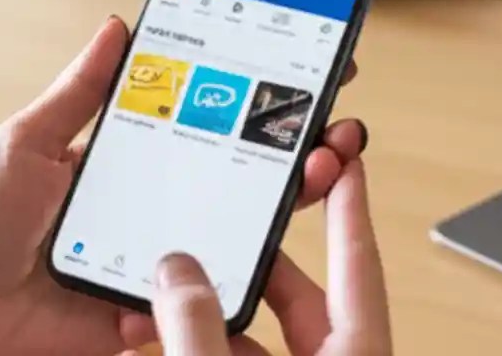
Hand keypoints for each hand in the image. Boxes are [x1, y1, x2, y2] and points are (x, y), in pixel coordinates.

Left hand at [0, 17, 368, 355]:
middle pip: (235, 179)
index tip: (298, 75)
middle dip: (292, 153)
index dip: (252, 104)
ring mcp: (154, 261)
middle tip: (333, 128)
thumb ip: (77, 94)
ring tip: (320, 172)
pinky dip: (239, 284)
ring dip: (283, 207)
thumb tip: (116, 27)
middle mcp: (150, 208)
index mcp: (128, 163)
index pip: (204, 124)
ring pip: (233, 237)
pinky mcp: (147, 313)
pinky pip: (201, 303)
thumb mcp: (25, 143)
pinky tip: (276, 252)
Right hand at [142, 159, 391, 355]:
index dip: (350, 210)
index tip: (347, 164)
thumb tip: (177, 271)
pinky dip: (197, 348)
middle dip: (257, 259)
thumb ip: (198, 328)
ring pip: (257, 340)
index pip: (356, 266)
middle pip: (302, 299)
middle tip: (226, 218)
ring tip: (165, 285)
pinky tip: (145, 342)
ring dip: (213, 313)